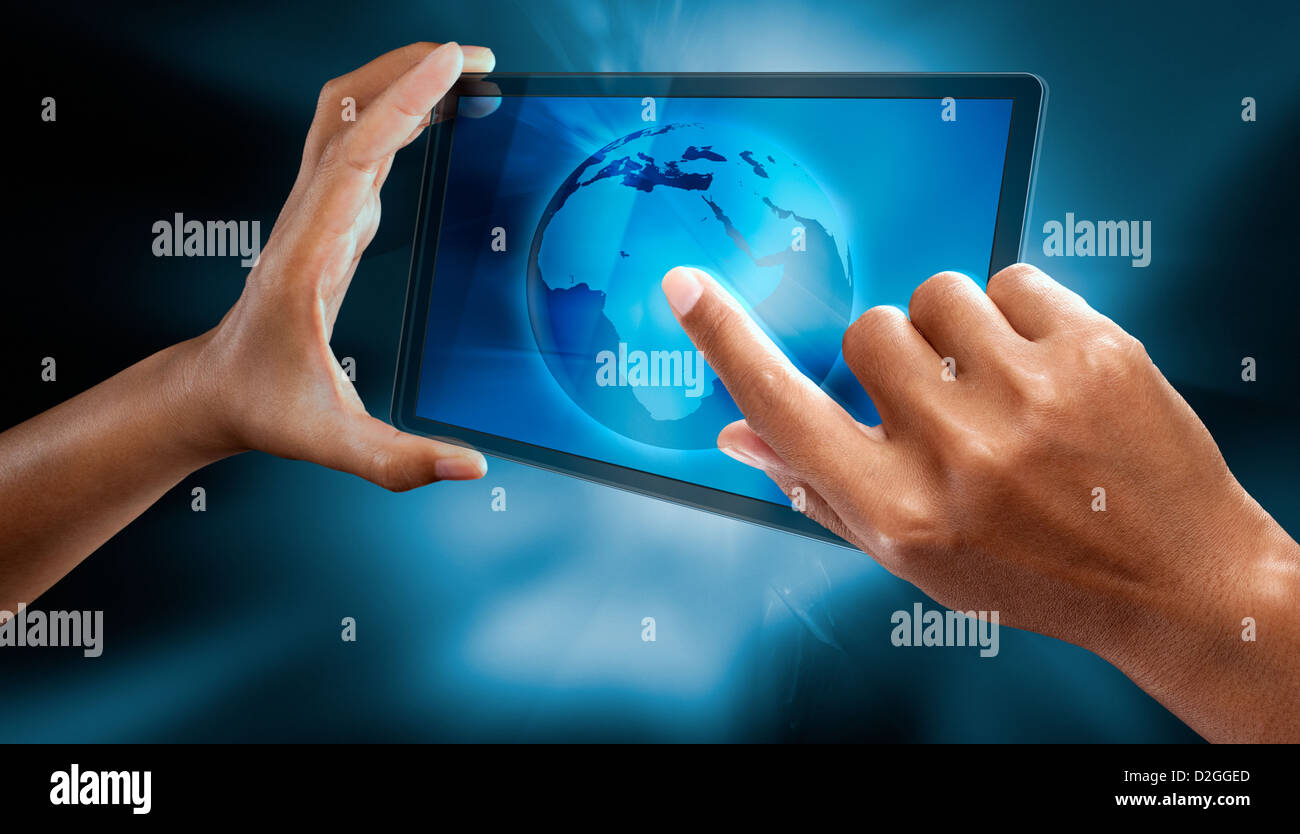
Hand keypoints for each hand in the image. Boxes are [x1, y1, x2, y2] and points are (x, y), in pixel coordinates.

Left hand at [183, 42, 493, 488]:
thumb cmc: (266, 406)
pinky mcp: (326, 217)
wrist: (217, 390)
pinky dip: (393, 114)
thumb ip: (399, 462)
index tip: (453, 65)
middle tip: (477, 58)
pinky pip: (356, 145)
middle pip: (348, 113)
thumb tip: (472, 468)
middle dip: (409, 71)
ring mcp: (314, 211)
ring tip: (461, 70)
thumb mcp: (333, 442)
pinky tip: (431, 118)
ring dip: (396, 82)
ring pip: (345, 118)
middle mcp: (308, 218)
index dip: (405, 103)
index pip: (358, 157)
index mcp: (310, 255)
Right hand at [661, 263, 1299, 740]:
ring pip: (937, 292)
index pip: (784, 410)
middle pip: (869, 331)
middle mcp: (955, 454)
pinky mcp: (1094, 352)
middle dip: (895, 353)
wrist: (1176, 582)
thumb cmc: (1032, 573)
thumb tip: (734, 437)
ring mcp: (1029, 397)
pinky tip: (1045, 367)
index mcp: (899, 512)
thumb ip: (819, 491)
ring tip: (1000, 382)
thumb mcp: (913, 557)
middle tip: (943, 396)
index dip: (725, 343)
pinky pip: (1012, 278)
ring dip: (956, 327)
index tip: (685, 286)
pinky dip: (1019, 313)